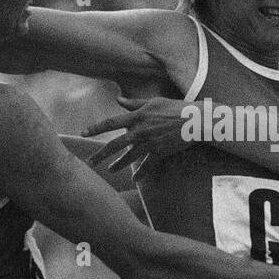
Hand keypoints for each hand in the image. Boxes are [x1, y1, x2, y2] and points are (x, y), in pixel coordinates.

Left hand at [82, 96, 196, 172]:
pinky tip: (134, 179)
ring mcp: (150, 143)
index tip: (82, 133)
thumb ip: (134, 103)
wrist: (196, 121)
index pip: (111, 123)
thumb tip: (117, 99)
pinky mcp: (160, 152)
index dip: (95, 128)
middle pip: (115, 145)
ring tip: (110, 170)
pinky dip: (140, 173)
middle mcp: (141, 131)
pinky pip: (147, 165)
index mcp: (137, 116)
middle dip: (101, 155)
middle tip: (90, 162)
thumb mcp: (153, 101)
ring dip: (118, 165)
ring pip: (129, 157)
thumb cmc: (175, 108)